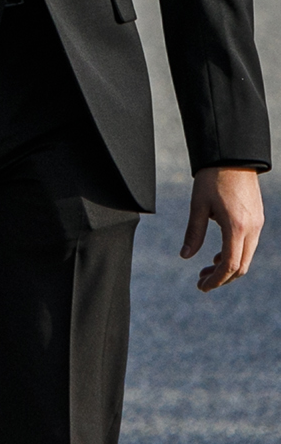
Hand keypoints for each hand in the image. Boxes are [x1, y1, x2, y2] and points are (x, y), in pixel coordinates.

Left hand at [182, 165, 263, 291]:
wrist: (233, 157)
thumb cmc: (211, 179)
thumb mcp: (197, 206)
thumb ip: (193, 233)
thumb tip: (185, 256)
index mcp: (236, 227)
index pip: (229, 265)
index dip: (216, 280)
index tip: (201, 286)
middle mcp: (251, 229)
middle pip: (240, 266)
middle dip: (221, 278)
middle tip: (200, 282)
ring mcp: (257, 224)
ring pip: (246, 257)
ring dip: (227, 267)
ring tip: (205, 270)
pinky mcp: (257, 219)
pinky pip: (248, 245)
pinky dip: (234, 255)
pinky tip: (217, 255)